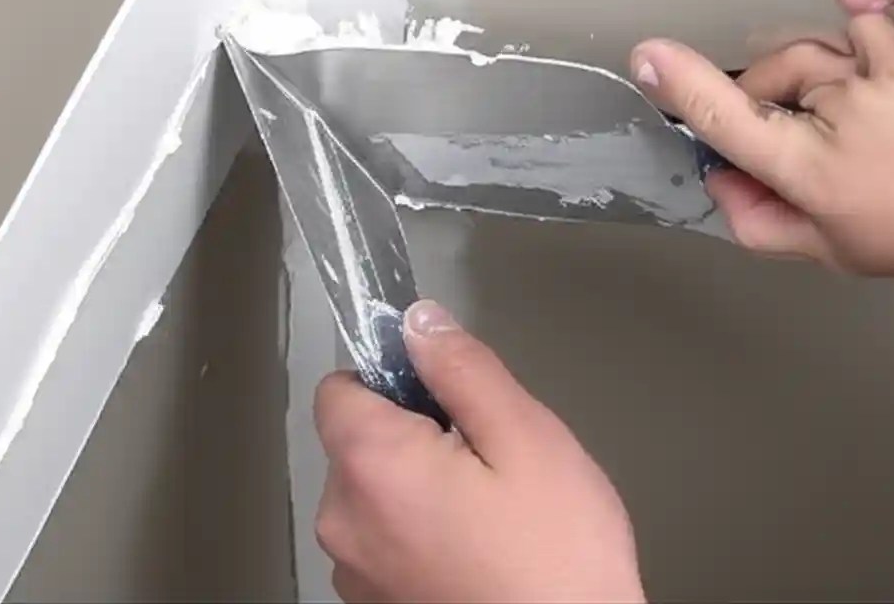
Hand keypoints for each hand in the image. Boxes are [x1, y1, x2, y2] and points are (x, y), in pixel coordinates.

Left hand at [313, 300, 643, 602]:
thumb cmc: (555, 556)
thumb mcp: (525, 437)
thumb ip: (462, 369)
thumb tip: (419, 321)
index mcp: (368, 464)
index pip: (339, 388)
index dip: (390, 377)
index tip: (445, 395)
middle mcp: (341, 520)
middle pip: (358, 443)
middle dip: (414, 436)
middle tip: (490, 461)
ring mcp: (354, 572)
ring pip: (374, 495)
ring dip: (418, 489)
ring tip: (491, 514)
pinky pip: (386, 543)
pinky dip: (419, 536)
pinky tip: (478, 552)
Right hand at [630, 0, 893, 288]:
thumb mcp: (834, 253)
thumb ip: (762, 222)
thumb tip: (721, 186)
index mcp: (815, 170)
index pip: (729, 118)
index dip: (682, 85)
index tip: (650, 59)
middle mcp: (854, 115)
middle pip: (782, 68)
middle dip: (779, 90)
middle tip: (803, 120)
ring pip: (847, 34)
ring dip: (849, 58)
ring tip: (874, 92)